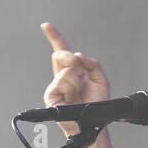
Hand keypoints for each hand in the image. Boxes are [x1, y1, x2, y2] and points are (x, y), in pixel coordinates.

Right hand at [40, 22, 110, 138]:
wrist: (93, 122)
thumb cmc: (97, 104)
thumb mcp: (101, 80)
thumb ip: (92, 64)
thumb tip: (77, 55)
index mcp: (72, 71)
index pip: (62, 52)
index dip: (54, 37)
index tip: (45, 25)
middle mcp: (61, 77)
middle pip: (62, 54)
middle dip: (73, 61)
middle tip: (82, 76)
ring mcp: (55, 86)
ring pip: (66, 70)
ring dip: (77, 80)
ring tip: (79, 93)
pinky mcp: (51, 95)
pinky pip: (62, 81)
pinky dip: (71, 87)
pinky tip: (73, 98)